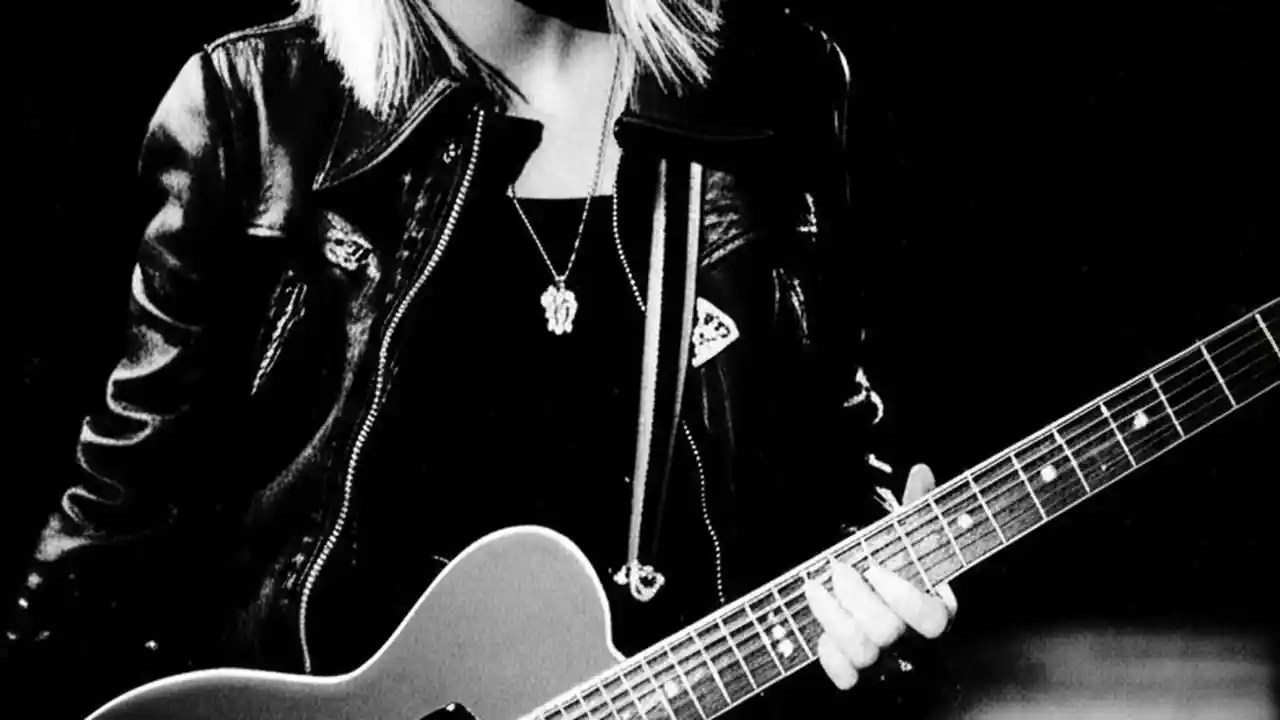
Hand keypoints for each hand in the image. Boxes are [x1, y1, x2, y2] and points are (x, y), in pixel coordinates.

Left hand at [804, 464, 958, 689]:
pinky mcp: (856, 672)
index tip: (876, 569)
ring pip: (864, 654)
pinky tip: (819, 631)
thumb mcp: (903, 535)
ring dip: (833, 617)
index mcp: (933, 607)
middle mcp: (912, 639)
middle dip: (856, 596)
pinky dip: (829, 656)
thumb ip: (915, 507)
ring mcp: (885, 659)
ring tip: (815, 587)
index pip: (933, 618)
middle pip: (889, 630)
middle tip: (837, 568)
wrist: (861, 600)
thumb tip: (922, 471)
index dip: (904, 597)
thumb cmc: (889, 563)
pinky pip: (846, 678)